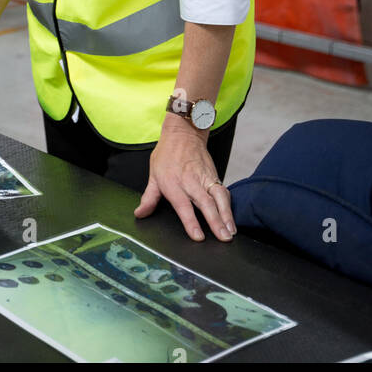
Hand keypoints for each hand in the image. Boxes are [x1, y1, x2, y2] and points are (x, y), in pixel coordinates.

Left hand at [133, 114, 236, 241]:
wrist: (183, 132)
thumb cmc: (167, 154)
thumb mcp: (153, 174)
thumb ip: (149, 197)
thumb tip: (140, 213)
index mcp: (173, 183)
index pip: (183, 205)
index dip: (191, 222)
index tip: (198, 236)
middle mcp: (190, 181)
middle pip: (205, 203)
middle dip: (215, 222)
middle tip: (223, 238)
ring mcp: (204, 178)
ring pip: (218, 197)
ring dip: (226, 215)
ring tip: (230, 232)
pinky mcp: (214, 175)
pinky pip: (223, 191)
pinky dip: (229, 205)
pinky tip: (232, 219)